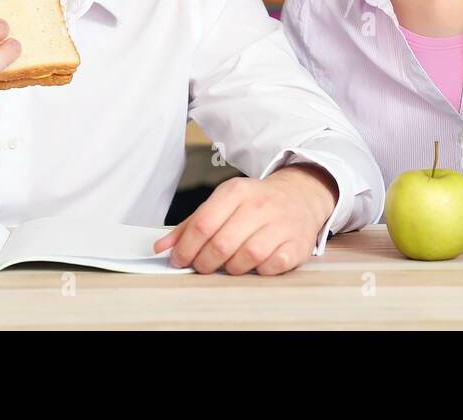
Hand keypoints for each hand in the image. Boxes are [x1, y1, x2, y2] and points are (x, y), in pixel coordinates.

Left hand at [153, 163, 337, 274]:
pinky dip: (257, 271)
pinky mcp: (296, 244)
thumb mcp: (223, 201)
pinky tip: (254, 264)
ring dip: (231, 268)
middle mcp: (259, 205)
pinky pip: (270, 267)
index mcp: (236, 191)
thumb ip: (191, 224)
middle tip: (201, 266)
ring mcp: (280, 225)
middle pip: (221, 244)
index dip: (186, 247)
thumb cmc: (256, 203)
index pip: (203, 223)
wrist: (300, 195)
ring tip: (228, 265)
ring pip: (246, 257)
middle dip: (204, 262)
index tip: (179, 260)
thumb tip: (161, 247)